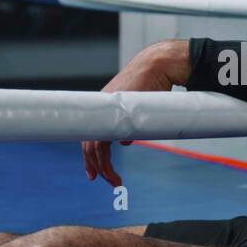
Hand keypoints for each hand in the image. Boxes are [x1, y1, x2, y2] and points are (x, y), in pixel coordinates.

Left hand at [81, 40, 190, 187]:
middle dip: (93, 164)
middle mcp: (101, 108)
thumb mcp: (139, 110)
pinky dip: (105, 159)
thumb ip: (130, 126)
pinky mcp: (113, 114)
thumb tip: (124, 143)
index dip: (89, 153)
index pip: (90, 133)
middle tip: (98, 179)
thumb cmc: (153, 84)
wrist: (158, 67)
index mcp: (105, 107)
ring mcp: (106, 111)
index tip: (92, 171)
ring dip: (102, 166)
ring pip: (94, 145)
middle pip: (88, 142)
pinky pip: (102, 142)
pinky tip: (111, 169)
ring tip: (113, 180)